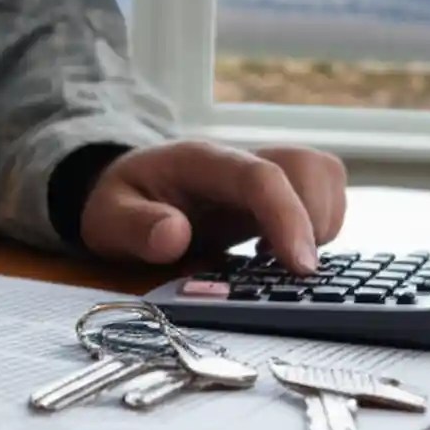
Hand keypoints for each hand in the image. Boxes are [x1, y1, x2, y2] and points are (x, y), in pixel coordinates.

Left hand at [79, 141, 346, 273]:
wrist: (127, 192)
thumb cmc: (120, 204)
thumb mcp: (106, 219)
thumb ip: (135, 226)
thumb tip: (174, 236)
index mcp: (200, 161)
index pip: (260, 176)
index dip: (287, 217)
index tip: (300, 266)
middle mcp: (239, 160)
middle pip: (307, 165)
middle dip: (315, 220)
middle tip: (289, 269)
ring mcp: (262, 172)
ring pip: (323, 174)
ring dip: (323, 222)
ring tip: (283, 260)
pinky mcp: (277, 191)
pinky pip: (323, 192)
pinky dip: (322, 225)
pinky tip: (283, 253)